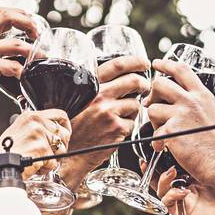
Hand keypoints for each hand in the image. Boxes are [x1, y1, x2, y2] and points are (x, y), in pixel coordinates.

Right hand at [0, 108, 70, 178]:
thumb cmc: (6, 152)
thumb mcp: (21, 130)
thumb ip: (37, 128)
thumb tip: (56, 133)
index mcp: (31, 115)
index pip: (60, 115)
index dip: (66, 127)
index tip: (64, 137)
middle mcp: (35, 121)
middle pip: (64, 133)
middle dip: (60, 147)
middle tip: (49, 155)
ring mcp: (39, 134)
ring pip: (61, 148)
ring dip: (52, 159)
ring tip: (38, 161)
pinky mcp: (41, 148)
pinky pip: (54, 162)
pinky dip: (46, 169)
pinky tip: (34, 167)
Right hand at [57, 56, 150, 188]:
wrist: (69, 153)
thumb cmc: (74, 128)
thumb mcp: (78, 101)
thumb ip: (96, 89)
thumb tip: (120, 80)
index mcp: (90, 86)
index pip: (117, 65)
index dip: (135, 61)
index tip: (143, 63)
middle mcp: (100, 96)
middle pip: (134, 81)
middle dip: (144, 84)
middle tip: (145, 88)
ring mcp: (109, 112)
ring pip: (135, 104)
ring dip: (133, 110)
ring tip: (120, 117)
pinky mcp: (117, 128)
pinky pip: (132, 123)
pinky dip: (128, 126)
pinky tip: (115, 131)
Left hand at [145, 59, 214, 195]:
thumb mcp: (213, 114)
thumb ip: (198, 106)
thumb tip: (184, 107)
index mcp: (202, 95)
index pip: (181, 70)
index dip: (166, 64)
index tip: (157, 64)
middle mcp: (191, 101)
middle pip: (159, 84)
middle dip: (152, 95)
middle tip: (152, 106)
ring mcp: (180, 115)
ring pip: (152, 109)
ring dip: (154, 122)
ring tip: (162, 133)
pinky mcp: (171, 131)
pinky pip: (154, 132)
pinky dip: (156, 143)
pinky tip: (163, 148)